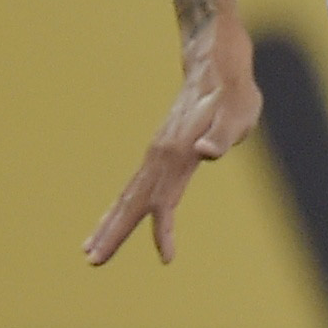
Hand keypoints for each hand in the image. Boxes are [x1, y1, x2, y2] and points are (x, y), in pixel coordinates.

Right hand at [85, 28, 261, 265]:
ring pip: (127, 197)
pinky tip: (112, 219)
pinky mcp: (158, 153)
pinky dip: (120, 206)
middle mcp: (159, 157)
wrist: (215, 66)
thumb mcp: (238, 113)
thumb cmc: (233, 93)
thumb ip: (222, 135)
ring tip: (90, 250)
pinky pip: (134, 187)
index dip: (165, 230)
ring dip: (109, 223)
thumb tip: (206, 152)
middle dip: (114, 233)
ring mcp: (155, 155)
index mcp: (178, 154)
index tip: (166, 257)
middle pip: (133, 203)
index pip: (167, 201)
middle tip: (93, 261)